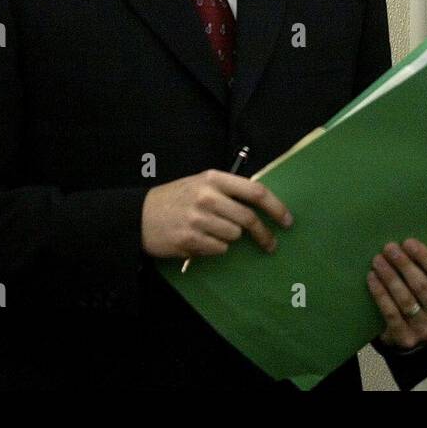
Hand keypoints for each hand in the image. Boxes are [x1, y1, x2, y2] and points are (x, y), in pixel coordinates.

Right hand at [141, 169, 293, 258]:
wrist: (139, 216)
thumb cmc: (177, 199)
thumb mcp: (201, 184)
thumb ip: (229, 190)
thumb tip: (263, 204)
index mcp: (213, 179)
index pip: (255, 191)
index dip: (276, 207)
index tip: (288, 221)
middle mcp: (207, 197)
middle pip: (248, 218)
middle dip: (264, 234)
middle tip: (271, 244)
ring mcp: (197, 219)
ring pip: (234, 236)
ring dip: (230, 238)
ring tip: (212, 232)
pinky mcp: (189, 239)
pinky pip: (219, 249)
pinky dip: (215, 248)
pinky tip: (200, 240)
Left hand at [368, 239, 426, 350]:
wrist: (414, 343)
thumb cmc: (421, 304)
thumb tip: (405, 243)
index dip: (424, 256)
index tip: (408, 242)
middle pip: (422, 285)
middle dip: (403, 263)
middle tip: (389, 247)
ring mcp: (424, 331)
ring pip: (405, 299)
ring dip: (390, 276)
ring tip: (377, 260)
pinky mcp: (405, 339)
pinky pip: (391, 313)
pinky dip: (380, 294)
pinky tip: (372, 278)